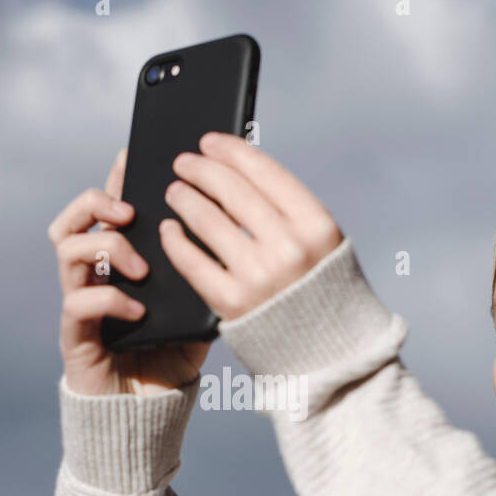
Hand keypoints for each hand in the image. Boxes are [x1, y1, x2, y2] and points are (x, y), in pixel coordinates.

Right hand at [49, 147, 210, 396]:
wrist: (148, 417)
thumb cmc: (172, 359)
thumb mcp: (197, 310)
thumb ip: (204, 275)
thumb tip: (234, 232)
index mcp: (120, 264)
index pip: (110, 210)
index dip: (116, 178)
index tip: (135, 155)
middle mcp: (93, 277)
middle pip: (72, 218)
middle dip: (97, 201)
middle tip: (130, 209)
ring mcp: (79, 303)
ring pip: (67, 249)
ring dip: (106, 246)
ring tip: (141, 266)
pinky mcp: (75, 336)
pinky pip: (78, 303)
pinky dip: (110, 299)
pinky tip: (140, 311)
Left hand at [159, 132, 343, 321]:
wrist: (327, 353)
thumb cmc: (320, 291)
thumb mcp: (322, 245)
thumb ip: (289, 211)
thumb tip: (235, 169)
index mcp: (317, 225)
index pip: (264, 171)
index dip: (231, 150)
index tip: (208, 141)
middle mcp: (290, 248)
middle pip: (231, 191)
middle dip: (201, 169)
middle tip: (183, 162)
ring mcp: (259, 276)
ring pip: (207, 220)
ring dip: (184, 199)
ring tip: (174, 191)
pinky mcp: (232, 303)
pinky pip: (192, 262)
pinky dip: (175, 241)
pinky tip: (168, 229)